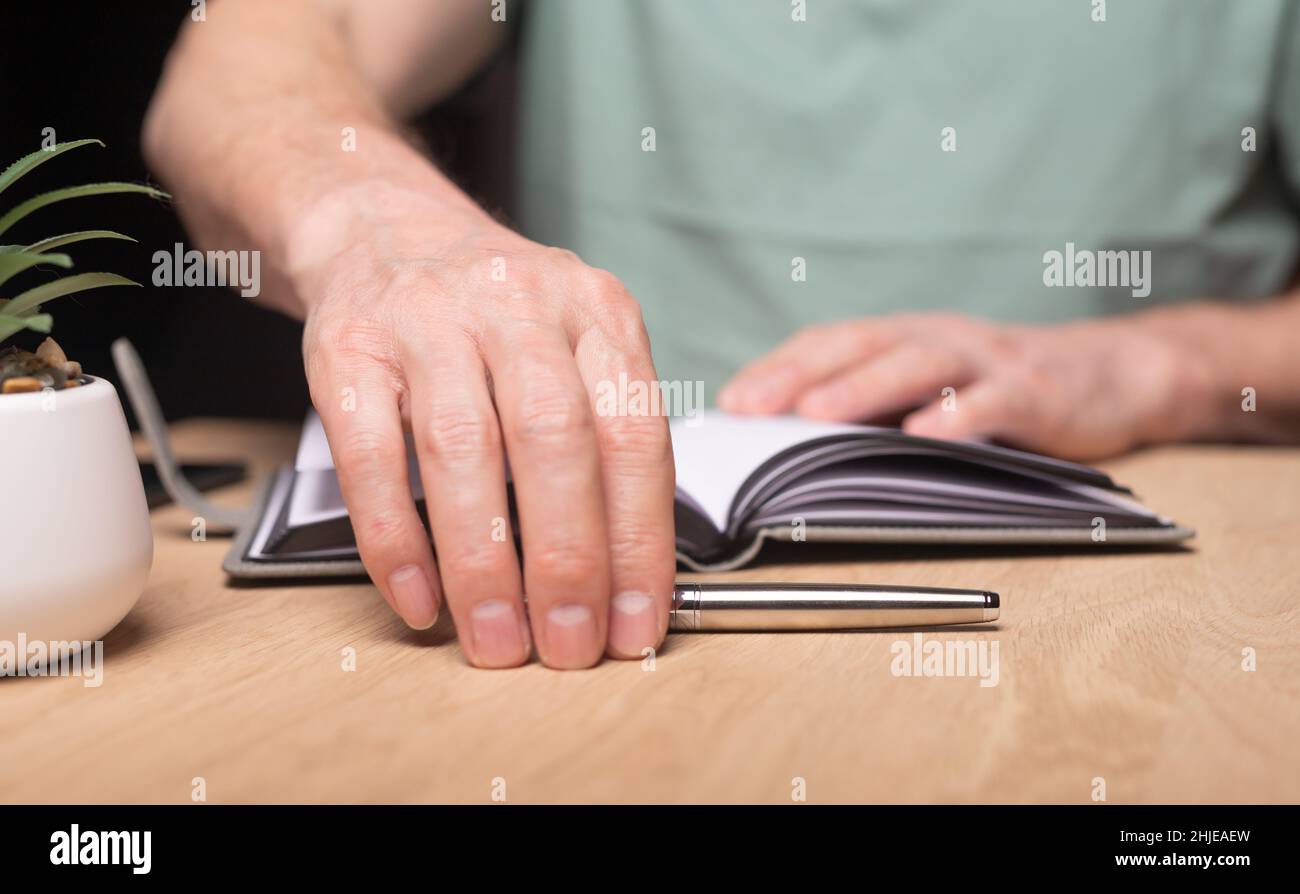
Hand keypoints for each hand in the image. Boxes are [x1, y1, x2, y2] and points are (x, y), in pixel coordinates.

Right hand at [293, 183, 675, 667]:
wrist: (386, 231)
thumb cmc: (495, 315)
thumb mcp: (577, 344)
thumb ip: (608, 435)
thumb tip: (628, 574)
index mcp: (595, 310)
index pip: (635, 434)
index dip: (640, 540)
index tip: (637, 621)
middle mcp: (517, 305)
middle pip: (555, 441)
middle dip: (567, 560)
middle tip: (568, 644)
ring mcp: (427, 320)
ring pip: (464, 452)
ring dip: (484, 565)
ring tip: (498, 638)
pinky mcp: (348, 348)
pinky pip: (371, 457)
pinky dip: (395, 540)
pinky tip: (418, 596)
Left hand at [717, 312, 1211, 459]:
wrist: (1113, 375)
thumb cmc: (1003, 393)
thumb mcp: (934, 391)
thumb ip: (878, 406)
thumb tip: (792, 440)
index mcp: (906, 338)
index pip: (829, 344)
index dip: (778, 368)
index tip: (727, 402)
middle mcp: (939, 338)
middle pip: (862, 346)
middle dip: (800, 375)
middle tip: (750, 407)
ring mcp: (988, 362)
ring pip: (918, 366)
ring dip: (863, 388)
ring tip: (817, 415)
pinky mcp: (1036, 393)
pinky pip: (992, 403)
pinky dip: (957, 418)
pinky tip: (924, 437)